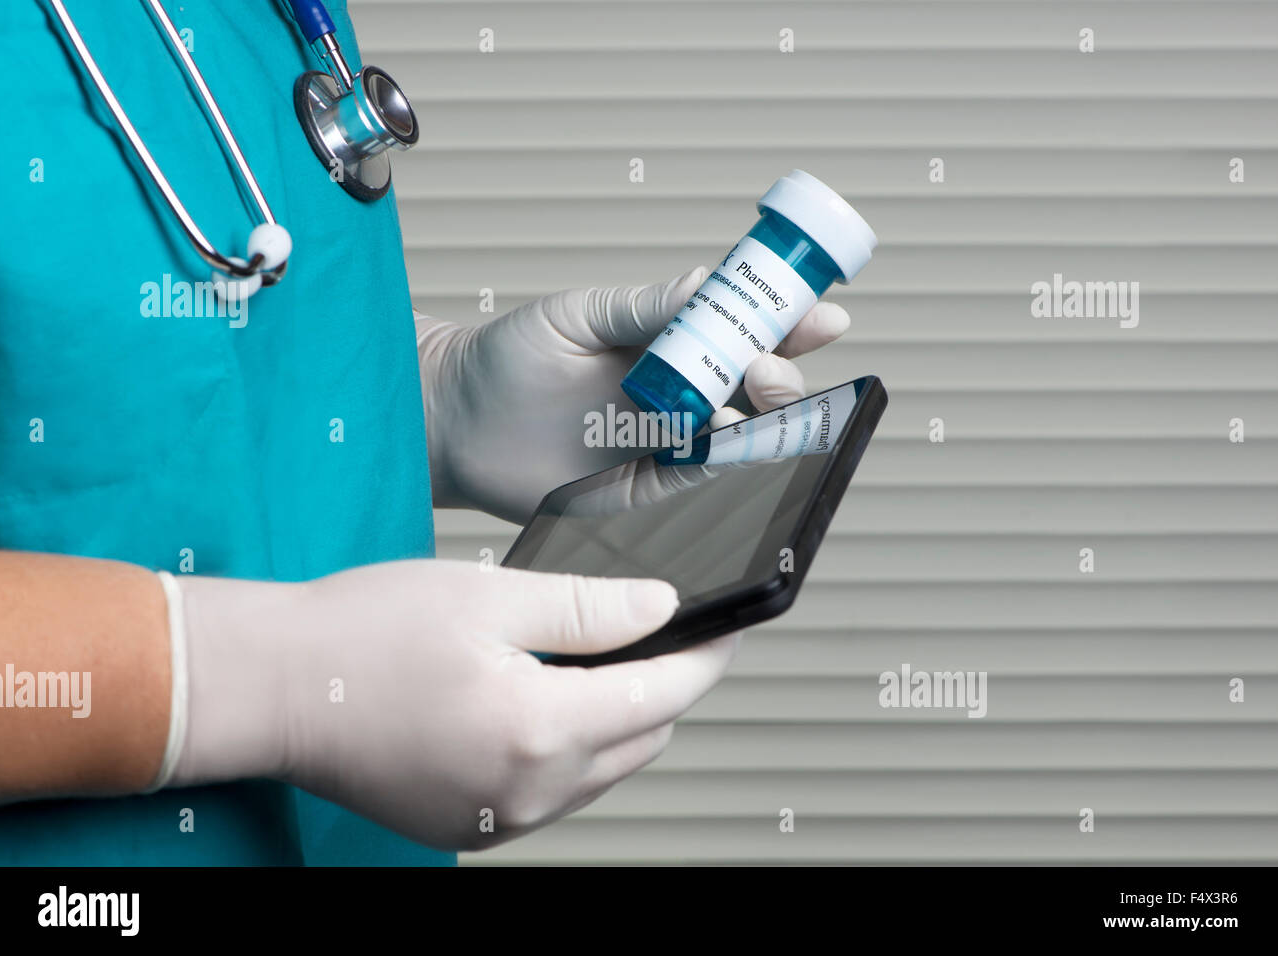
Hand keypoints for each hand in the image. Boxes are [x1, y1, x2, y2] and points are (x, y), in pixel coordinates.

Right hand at [166, 561, 736, 850]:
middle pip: (643, 738)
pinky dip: (569, 748)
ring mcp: (499, 820)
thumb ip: (589, 609)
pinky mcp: (472, 828)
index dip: (704, 655)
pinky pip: (555, 792)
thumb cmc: (363, 635)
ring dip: (616, 718)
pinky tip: (537, 700)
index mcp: (540, 731)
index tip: (725, 628)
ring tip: (584, 658)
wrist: (275, 687)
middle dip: (660, 683)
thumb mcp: (489, 597)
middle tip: (646, 629)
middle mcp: (528, 793)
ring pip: (603, 769)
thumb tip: (662, 610)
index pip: (664, 695)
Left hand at [417, 267, 850, 522]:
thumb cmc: (507, 357)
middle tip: (772, 365)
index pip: (743, 333)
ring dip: (763, 417)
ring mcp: (663, 442)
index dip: (788, 325)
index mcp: (667, 345)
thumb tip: (709, 285)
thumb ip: (645, 307)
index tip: (824, 315)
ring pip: (737, 434)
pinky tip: (736, 441)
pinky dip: (726, 462)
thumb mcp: (579, 316)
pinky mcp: (645, 490)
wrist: (452, 421)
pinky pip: (699, 478)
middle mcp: (676, 395)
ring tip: (763, 392)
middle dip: (780, 373)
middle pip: (753, 388)